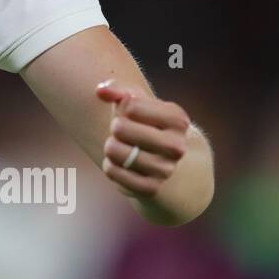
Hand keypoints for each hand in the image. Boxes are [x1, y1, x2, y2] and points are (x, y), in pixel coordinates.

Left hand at [94, 79, 191, 198]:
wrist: (167, 162)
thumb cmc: (147, 124)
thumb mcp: (139, 102)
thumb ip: (118, 90)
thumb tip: (100, 91)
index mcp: (177, 119)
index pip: (130, 105)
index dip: (122, 108)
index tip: (132, 114)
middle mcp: (176, 146)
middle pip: (120, 128)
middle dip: (115, 127)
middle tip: (124, 132)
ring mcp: (165, 170)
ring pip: (113, 151)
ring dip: (110, 147)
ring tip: (122, 147)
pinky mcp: (150, 189)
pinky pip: (112, 172)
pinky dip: (110, 166)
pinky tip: (121, 164)